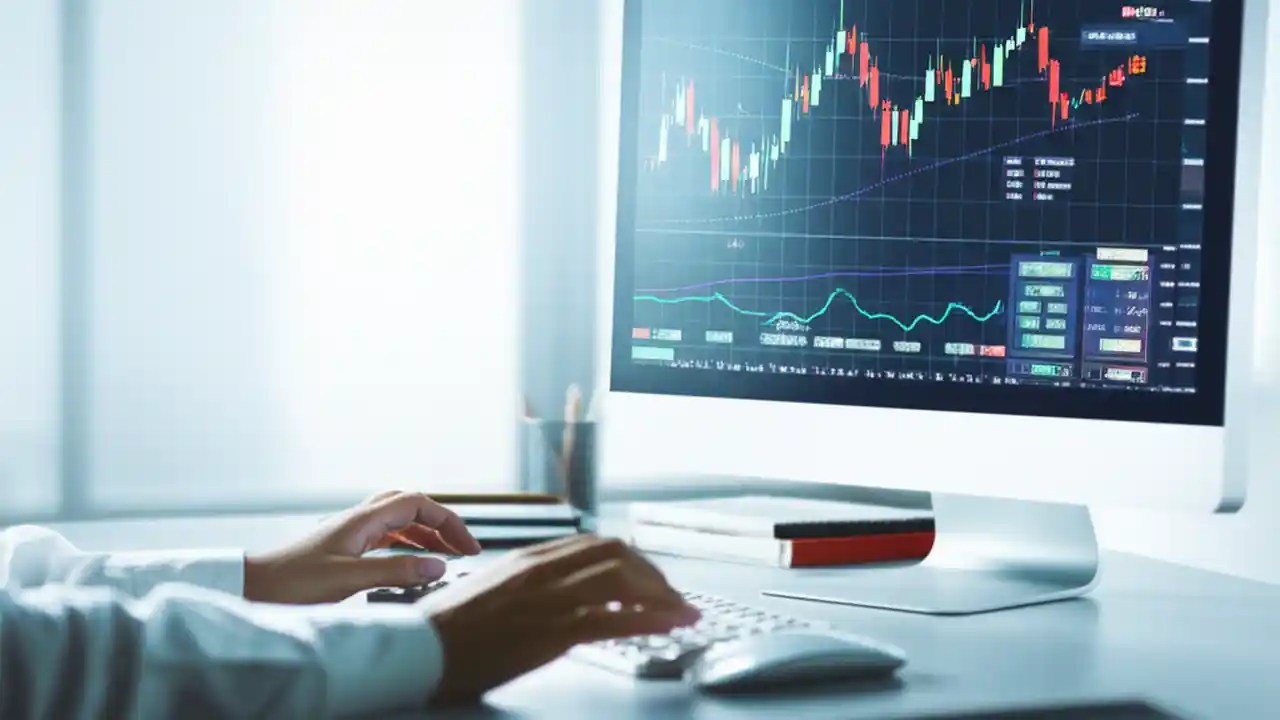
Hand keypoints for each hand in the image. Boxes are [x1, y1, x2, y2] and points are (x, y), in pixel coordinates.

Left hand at [243, 490, 481, 603]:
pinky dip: (408, 543)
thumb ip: (396, 572)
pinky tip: (412, 561)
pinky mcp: (345, 547)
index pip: (418, 504)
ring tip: (446, 555)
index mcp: (363, 519)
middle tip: (462, 548)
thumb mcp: (348, 579)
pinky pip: (387, 536)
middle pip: (412, 506)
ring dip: (426, 533)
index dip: (447, 521)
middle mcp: (360, 519)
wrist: (253, 586)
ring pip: (400, 521)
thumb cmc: (292, 582)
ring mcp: (352, 532)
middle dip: (441, 523)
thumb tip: (438, 566)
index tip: (467, 546)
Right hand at [421, 534, 699, 702]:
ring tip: (679, 612)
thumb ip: (528, 585)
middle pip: (616, 554)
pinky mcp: (549, 631)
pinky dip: (647, 619)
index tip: (650, 578)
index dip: (633, 561)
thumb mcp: (494, 593)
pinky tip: (667, 624)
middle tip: (671, 597)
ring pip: (620, 580)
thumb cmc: (448, 630)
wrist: (419, 649)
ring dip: (659, 595)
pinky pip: (610, 620)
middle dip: (653, 574)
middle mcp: (543, 570)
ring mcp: (547, 599)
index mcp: (530, 560)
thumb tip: (559, 592)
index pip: (596, 545)